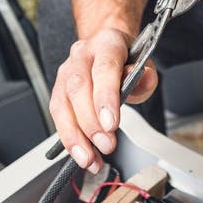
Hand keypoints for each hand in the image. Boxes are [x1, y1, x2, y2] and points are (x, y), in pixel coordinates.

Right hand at [49, 28, 157, 171]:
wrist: (107, 48)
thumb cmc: (126, 59)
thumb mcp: (144, 63)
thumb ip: (145, 76)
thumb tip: (142, 80)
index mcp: (106, 43)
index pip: (104, 68)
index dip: (106, 97)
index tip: (111, 124)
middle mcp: (81, 56)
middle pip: (79, 89)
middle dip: (91, 123)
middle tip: (105, 145)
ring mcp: (65, 72)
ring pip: (62, 105)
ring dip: (75, 137)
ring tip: (89, 159)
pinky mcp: (58, 91)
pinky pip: (58, 117)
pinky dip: (69, 139)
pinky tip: (82, 154)